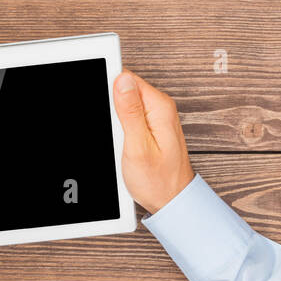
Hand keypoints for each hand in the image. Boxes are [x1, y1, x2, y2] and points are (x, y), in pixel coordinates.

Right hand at [113, 70, 195, 214]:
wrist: (172, 201)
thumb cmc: (158, 181)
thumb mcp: (138, 146)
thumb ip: (130, 111)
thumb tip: (122, 79)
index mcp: (159, 107)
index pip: (126, 79)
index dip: (109, 90)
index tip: (107, 113)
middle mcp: (161, 108)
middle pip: (125, 90)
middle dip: (111, 108)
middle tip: (116, 134)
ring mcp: (157, 117)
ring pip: (125, 104)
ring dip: (116, 120)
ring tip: (120, 142)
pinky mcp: (152, 127)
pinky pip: (130, 117)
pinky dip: (121, 128)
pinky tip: (122, 143)